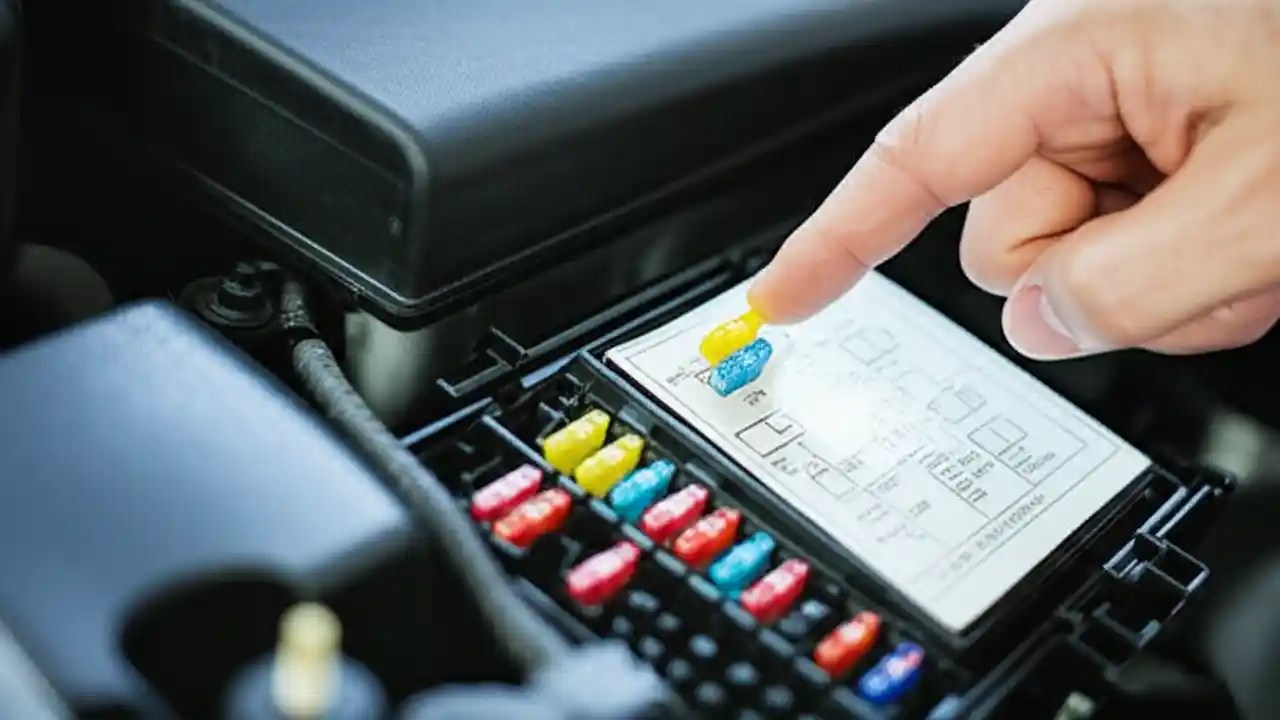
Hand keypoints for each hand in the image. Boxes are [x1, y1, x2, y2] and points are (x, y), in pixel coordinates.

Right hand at [748, 0, 1279, 358]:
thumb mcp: (1268, 195)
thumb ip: (1131, 283)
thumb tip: (1044, 326)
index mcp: (1079, 45)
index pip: (916, 161)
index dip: (835, 239)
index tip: (780, 299)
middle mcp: (1088, 68)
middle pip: (1009, 238)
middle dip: (1099, 278)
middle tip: (1209, 257)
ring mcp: (1129, 106)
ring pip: (1077, 256)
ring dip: (1168, 279)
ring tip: (1261, 234)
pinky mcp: (1168, 134)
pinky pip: (1134, 242)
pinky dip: (1199, 264)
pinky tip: (1262, 228)